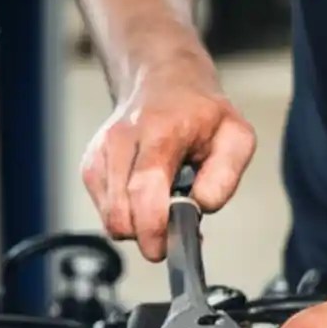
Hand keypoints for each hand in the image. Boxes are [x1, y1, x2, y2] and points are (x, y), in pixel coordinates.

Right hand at [80, 65, 255, 261]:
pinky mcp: (90, 166)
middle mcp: (122, 140)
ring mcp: (101, 153)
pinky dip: (127, 218)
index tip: (167, 246)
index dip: (153, 227)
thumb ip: (226, 174)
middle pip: (120, 212)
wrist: (163, 81)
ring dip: (138, 228)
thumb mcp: (236, 136)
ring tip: (164, 208)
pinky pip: (105, 211)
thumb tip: (202, 206)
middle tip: (175, 228)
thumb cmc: (201, 112)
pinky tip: (146, 202)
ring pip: (110, 217)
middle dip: (148, 236)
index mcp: (159, 131)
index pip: (144, 188)